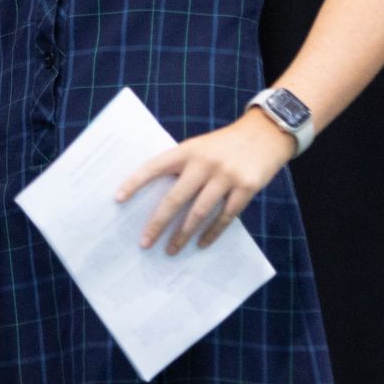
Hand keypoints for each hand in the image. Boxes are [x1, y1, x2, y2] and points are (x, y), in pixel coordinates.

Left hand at [114, 109, 294, 252]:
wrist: (266, 133)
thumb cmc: (225, 144)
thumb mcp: (201, 147)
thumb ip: (183, 167)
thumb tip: (161, 200)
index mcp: (188, 150)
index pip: (155, 166)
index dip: (135, 182)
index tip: (118, 199)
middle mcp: (204, 162)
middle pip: (175, 198)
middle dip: (158, 223)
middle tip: (145, 243)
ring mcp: (226, 176)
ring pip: (198, 212)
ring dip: (182, 235)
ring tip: (171, 250)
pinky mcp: (245, 188)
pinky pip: (225, 217)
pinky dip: (211, 233)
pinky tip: (201, 243)